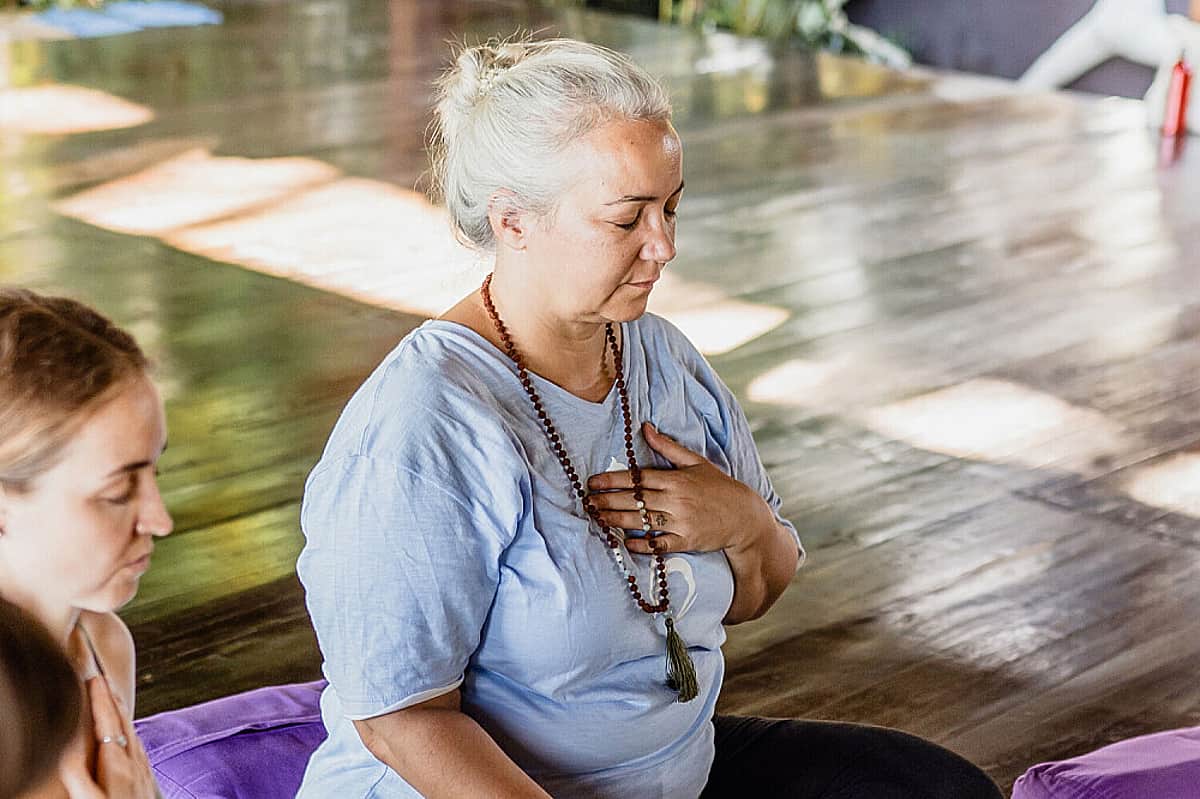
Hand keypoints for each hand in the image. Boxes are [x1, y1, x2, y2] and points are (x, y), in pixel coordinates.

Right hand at [59, 677, 157, 798]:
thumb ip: (76, 774)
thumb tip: (67, 748)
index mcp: (118, 763)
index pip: (107, 722)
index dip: (99, 698)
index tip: (93, 677)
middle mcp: (135, 762)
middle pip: (123, 722)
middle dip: (112, 699)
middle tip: (102, 678)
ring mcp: (143, 770)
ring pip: (132, 732)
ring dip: (122, 713)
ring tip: (113, 698)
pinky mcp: (147, 779)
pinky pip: (138, 747)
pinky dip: (129, 732)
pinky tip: (127, 735)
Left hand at [586, 422, 770, 555]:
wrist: (744, 516)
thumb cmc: (718, 486)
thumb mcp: (696, 462)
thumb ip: (668, 447)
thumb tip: (646, 428)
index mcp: (675, 479)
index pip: (638, 478)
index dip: (613, 480)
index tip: (593, 482)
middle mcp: (676, 500)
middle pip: (635, 500)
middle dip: (608, 501)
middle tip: (587, 502)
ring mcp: (681, 522)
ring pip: (643, 522)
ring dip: (617, 521)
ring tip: (598, 519)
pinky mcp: (686, 541)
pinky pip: (659, 544)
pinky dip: (642, 544)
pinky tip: (625, 543)